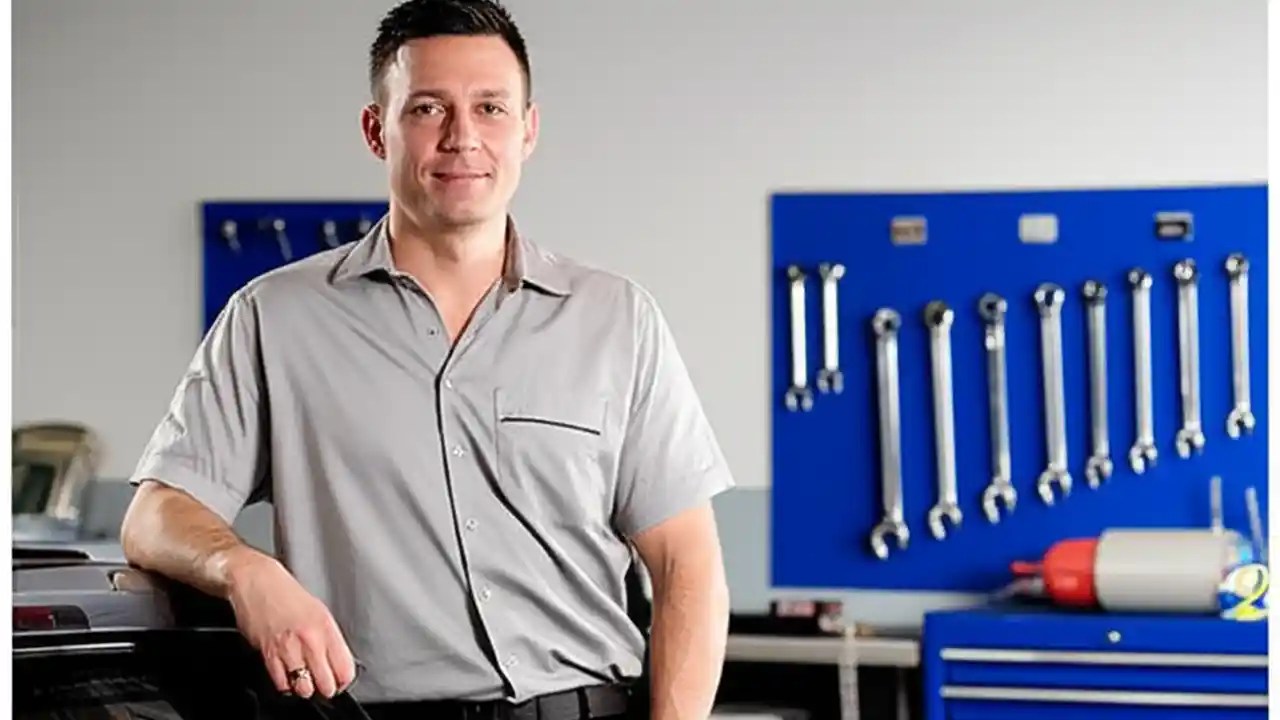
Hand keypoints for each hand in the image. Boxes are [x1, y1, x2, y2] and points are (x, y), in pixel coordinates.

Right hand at [225, 551, 356, 698]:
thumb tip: (336, 660)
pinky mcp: (268, 653)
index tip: (339, 681)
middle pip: (326, 683)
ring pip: (304, 688)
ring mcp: (289, 647)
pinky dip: (285, 685)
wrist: (257, 581)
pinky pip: (281, 682)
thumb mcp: (318, 610)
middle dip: (325, 688)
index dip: (342, 680)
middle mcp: (310, 638)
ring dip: (304, 688)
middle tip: (322, 685)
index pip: (345, 667)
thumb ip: (328, 636)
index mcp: (326, 627)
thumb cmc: (285, 593)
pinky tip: (287, 676)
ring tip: (303, 681)